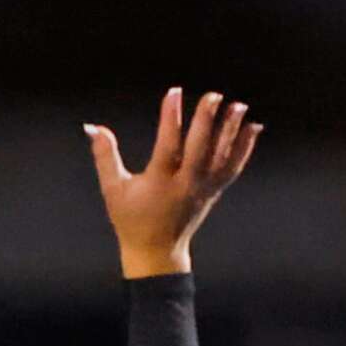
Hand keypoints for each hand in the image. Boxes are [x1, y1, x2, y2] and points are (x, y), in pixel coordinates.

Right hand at [86, 86, 259, 277]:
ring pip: (221, 158)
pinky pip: (232, 168)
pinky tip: (253, 128)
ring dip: (231, 131)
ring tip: (239, 106)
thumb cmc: (131, 220)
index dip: (171, 118)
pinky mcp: (213, 192)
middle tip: (213, 95)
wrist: (157, 254)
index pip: (168, 146)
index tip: (174, 92)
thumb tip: (92, 127)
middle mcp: (185, 186)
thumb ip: (105, 156)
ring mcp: (203, 190)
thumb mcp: (113, 190)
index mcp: (160, 184)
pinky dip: (244, 149)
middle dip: (207, 121)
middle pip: (200, 150)